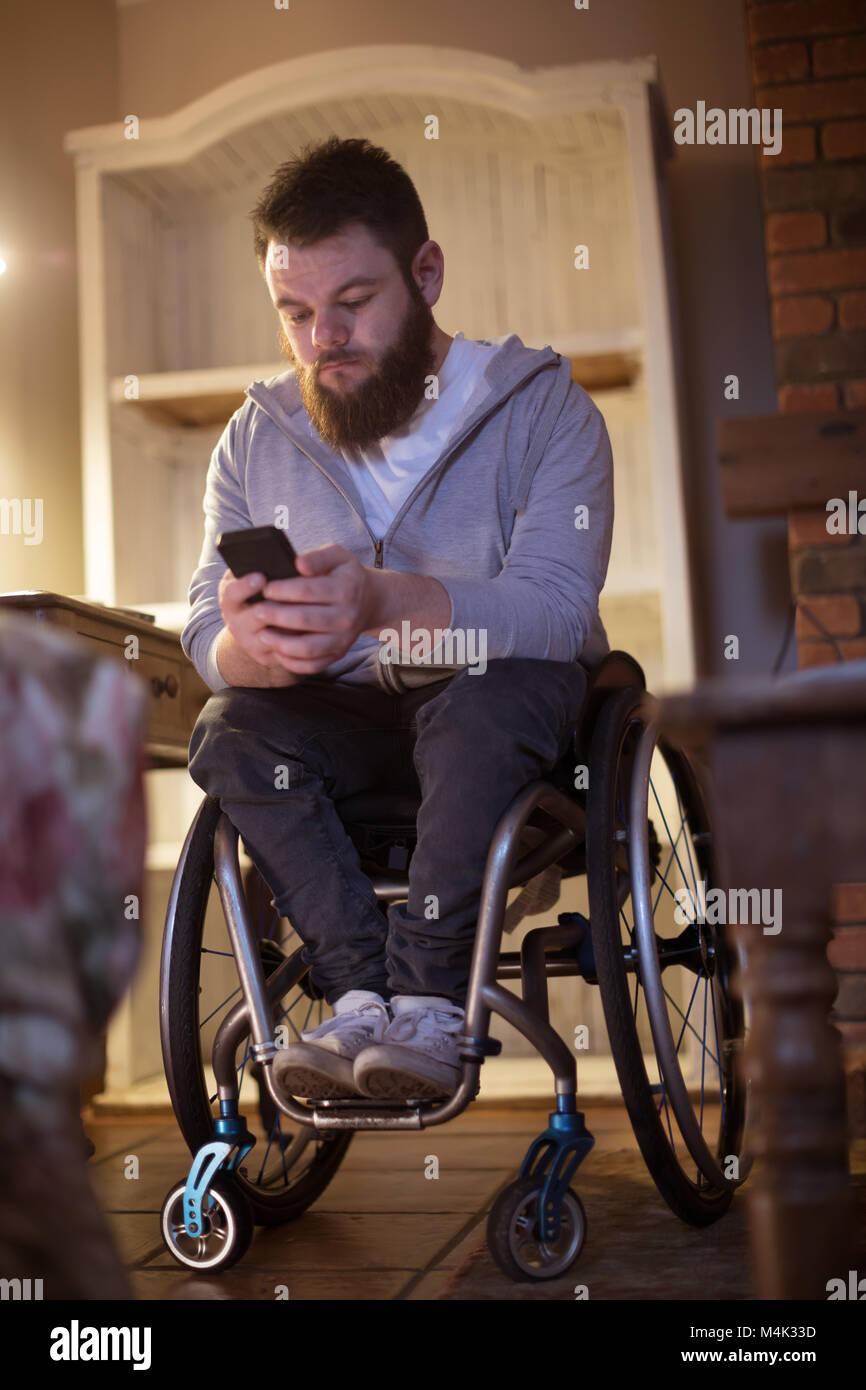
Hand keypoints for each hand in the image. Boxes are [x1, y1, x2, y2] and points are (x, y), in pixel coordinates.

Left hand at [234, 544, 372, 675]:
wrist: (370, 600)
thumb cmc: (346, 575)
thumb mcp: (338, 556)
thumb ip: (317, 557)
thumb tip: (298, 564)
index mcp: (345, 589)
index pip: (307, 590)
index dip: (282, 590)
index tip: (265, 587)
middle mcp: (347, 617)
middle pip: (305, 619)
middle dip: (276, 616)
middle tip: (257, 611)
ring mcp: (343, 639)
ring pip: (307, 648)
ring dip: (281, 643)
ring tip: (261, 634)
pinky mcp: (338, 654)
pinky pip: (313, 665)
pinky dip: (292, 662)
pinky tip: (276, 651)